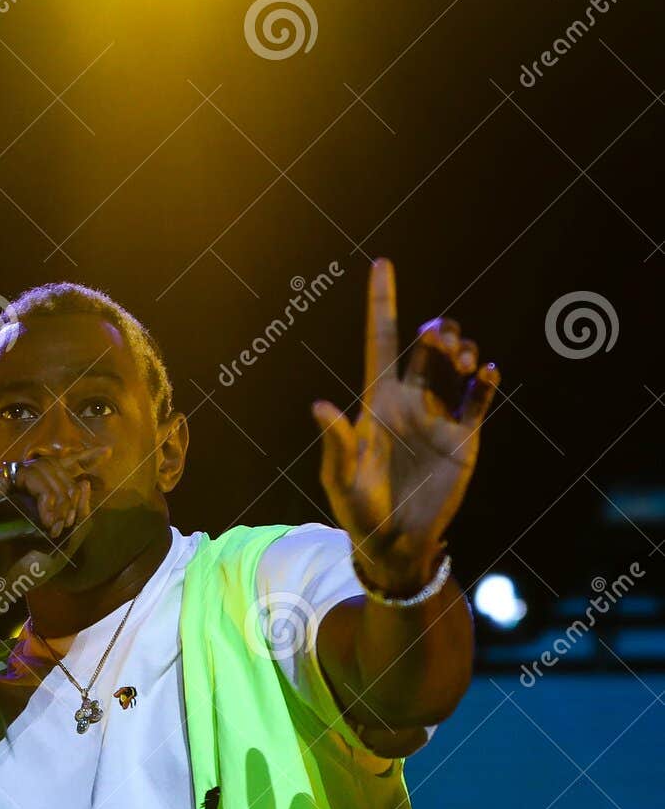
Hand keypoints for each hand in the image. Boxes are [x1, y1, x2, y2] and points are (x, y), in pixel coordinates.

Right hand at [0, 443, 110, 611]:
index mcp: (41, 498)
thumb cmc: (29, 568)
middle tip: (63, 524)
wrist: (0, 581)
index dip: (85, 457)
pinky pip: (32, 478)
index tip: (107, 450)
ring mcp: (7, 484)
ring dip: (59, 500)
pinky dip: (45, 497)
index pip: (63, 468)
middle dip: (69, 495)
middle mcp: (24, 486)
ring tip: (52, 528)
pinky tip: (45, 521)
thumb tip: (84, 481)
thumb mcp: (65, 544)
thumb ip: (80, 516)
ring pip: (46, 471)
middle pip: (58, 467)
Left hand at [311, 259, 499, 594]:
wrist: (396, 546)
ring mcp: (438, 416)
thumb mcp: (342, 480)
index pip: (380, 340)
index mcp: (376, 400)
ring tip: (468, 361)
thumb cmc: (358, 512)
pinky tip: (489, 374)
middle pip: (425, 347)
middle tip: (443, 338)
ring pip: (454, 365)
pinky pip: (479, 400)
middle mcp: (409, 399)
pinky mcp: (464, 439)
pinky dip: (488, 382)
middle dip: (437, 330)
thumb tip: (318, 405)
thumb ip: (336, 442)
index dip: (381, 302)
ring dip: (463, 351)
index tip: (382, 262)